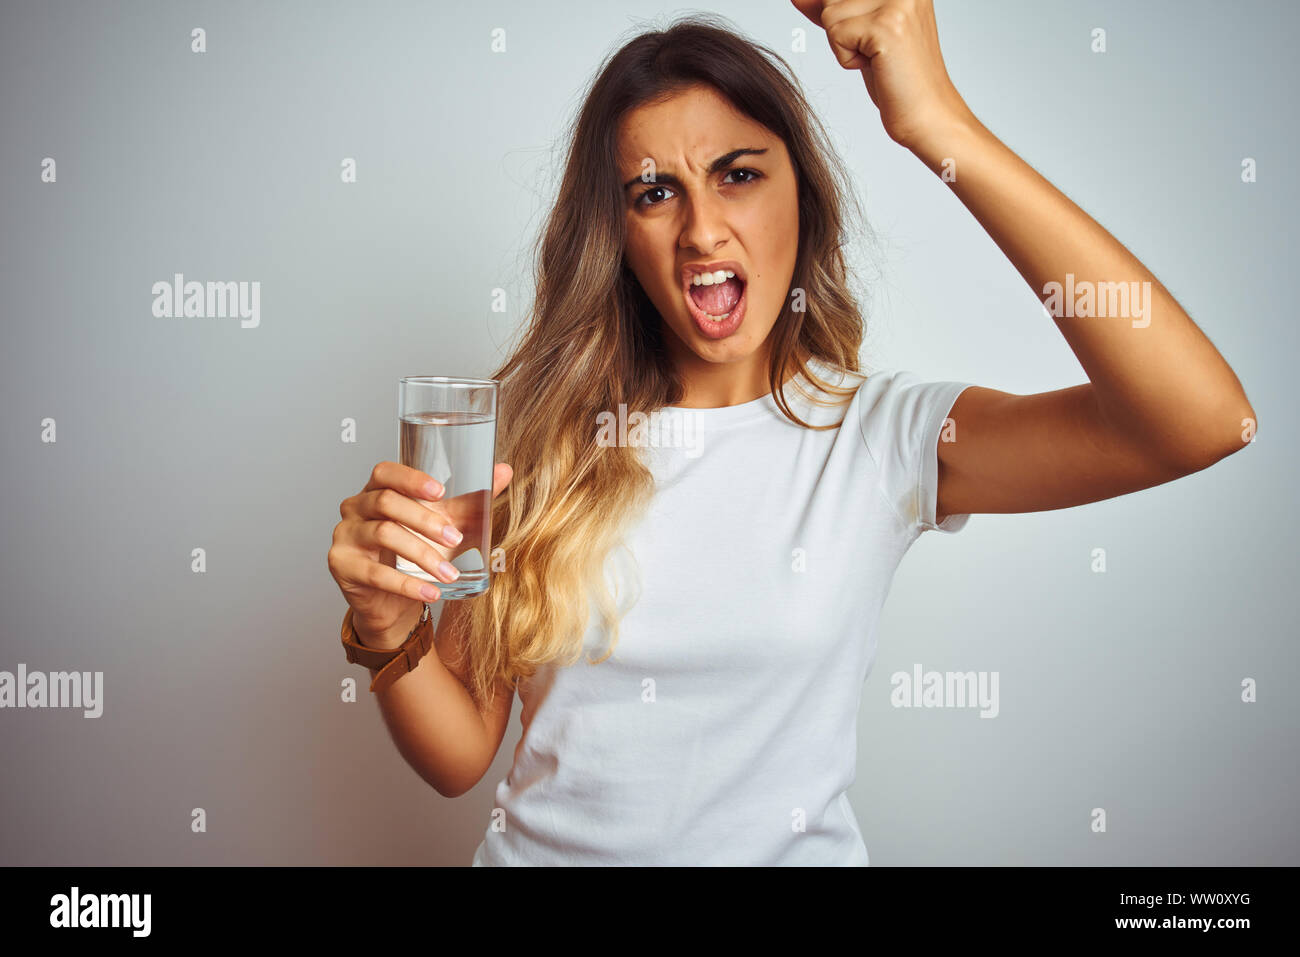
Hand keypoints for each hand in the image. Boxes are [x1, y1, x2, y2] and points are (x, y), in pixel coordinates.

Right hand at [328, 460, 513, 640]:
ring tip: (450, 574)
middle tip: (455, 540)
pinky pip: (375, 573)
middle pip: (386, 502)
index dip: (411, 479)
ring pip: (383, 535)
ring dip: (422, 554)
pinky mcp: (342, 566)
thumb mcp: (444, 526)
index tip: (441, 491)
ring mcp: (345, 536)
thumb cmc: (415, 554)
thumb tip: (505, 470)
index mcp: (377, 490)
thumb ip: (471, 501)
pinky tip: (431, 593)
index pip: (385, 471)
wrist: (392, 603)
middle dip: (425, 521)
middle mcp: (355, 508)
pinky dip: (407, 584)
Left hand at [792, 0, 972, 150]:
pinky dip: (846, 58)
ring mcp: (898, 1)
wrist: (927, 113)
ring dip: (843, 45)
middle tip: (874, 52)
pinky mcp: (887, 25)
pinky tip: (876, 66)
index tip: (862, 37)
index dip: (837, 14)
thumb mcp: (860, 35)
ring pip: (830, 14)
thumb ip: (835, 9)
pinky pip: (836, 34)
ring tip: (877, 58)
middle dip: (841, 30)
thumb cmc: (897, 77)